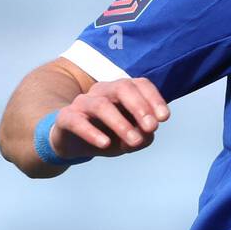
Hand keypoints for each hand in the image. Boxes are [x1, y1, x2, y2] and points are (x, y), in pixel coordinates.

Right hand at [49, 78, 170, 158]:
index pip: (140, 84)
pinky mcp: (66, 117)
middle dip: (140, 107)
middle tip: (151, 127)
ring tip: (133, 142)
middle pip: (122, 88)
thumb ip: (143, 136)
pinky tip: (104, 144)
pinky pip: (77, 121)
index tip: (164, 118)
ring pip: (101, 105)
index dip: (154, 99)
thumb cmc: (109, 136)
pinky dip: (92, 132)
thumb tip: (147, 134)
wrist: (75, 145)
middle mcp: (103, 91)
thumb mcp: (131, 139)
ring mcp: (83, 102)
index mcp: (122, 91)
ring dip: (121, 124)